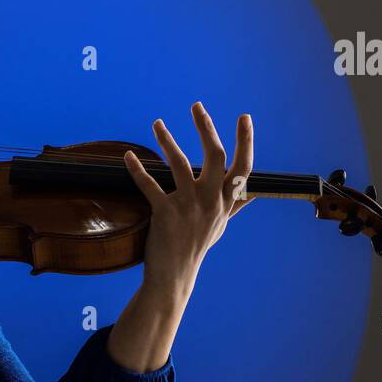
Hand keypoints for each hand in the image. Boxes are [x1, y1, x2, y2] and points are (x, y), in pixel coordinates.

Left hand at [122, 101, 254, 299]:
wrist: (175, 275)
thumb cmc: (197, 247)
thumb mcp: (221, 226)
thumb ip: (235, 206)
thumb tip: (253, 194)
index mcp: (225, 202)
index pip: (244, 168)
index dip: (246, 141)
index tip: (244, 117)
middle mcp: (210, 202)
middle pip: (215, 156)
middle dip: (206, 127)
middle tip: (197, 106)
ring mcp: (188, 207)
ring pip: (179, 164)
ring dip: (167, 140)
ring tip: (157, 123)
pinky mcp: (164, 213)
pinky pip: (149, 185)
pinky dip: (137, 169)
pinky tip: (128, 156)